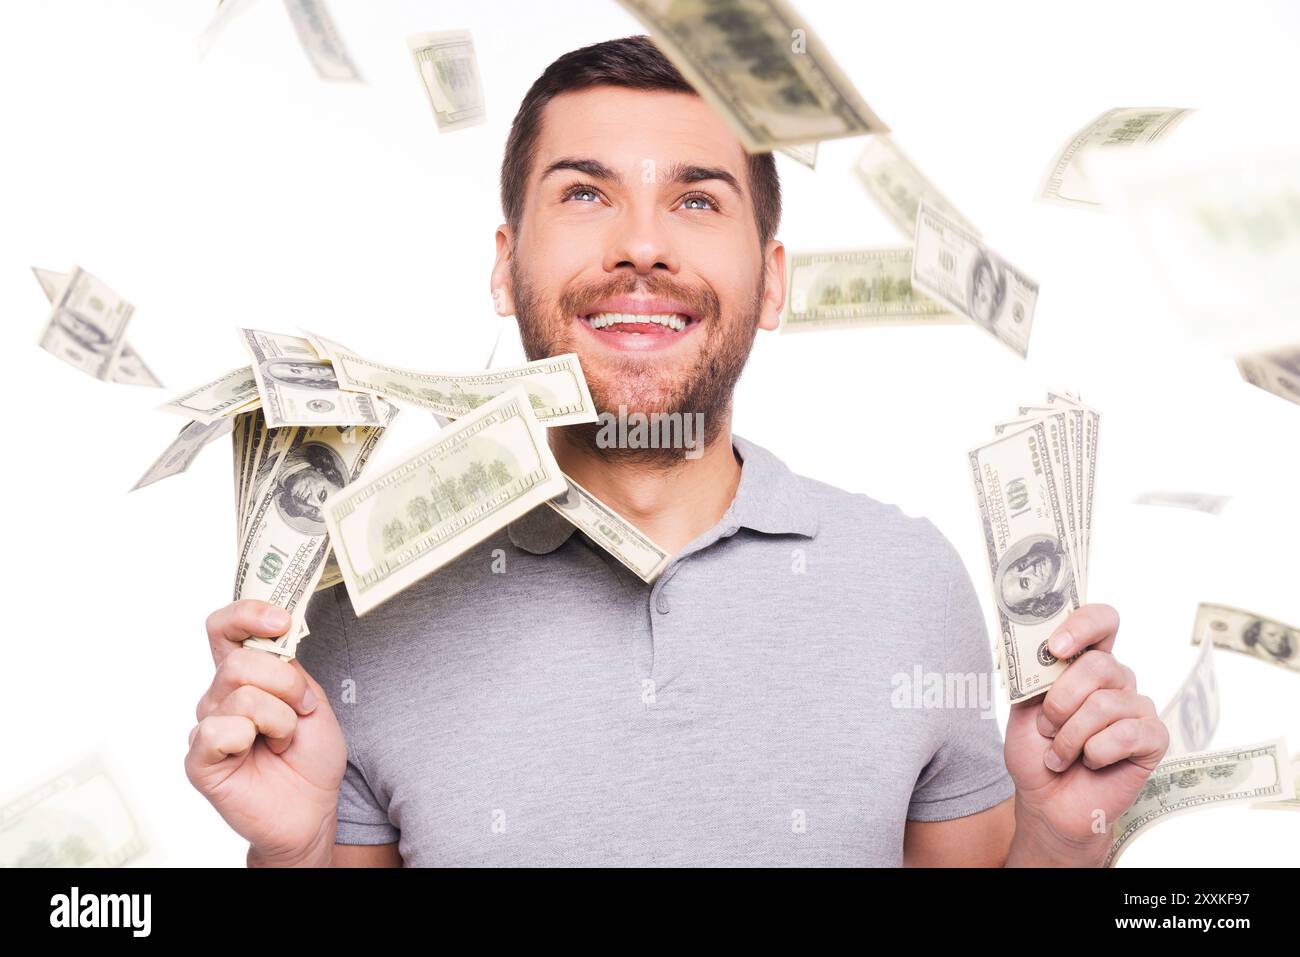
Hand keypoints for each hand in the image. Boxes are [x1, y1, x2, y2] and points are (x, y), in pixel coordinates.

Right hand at [183, 599, 345, 865]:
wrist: (313, 807)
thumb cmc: (310, 754)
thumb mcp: (312, 699)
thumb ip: (289, 668)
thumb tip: (272, 635)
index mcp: (245, 675)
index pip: (225, 628)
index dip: (247, 614)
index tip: (280, 620)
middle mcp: (220, 696)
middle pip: (241, 662)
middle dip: (285, 684)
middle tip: (300, 711)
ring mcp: (207, 726)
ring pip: (241, 697)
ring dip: (280, 720)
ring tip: (283, 740)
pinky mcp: (199, 759)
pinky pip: (218, 732)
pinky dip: (250, 740)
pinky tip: (256, 755)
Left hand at [1003, 603, 1168, 864]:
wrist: (1046, 801)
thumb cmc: (1036, 751)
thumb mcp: (1022, 706)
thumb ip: (1033, 672)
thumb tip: (1042, 644)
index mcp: (1085, 662)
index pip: (1101, 621)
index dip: (1081, 625)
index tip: (1054, 648)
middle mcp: (1117, 679)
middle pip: (1098, 665)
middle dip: (1060, 701)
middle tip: (1047, 728)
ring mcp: (1138, 707)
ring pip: (1104, 704)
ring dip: (1070, 737)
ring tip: (1060, 755)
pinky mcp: (1153, 738)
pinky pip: (1125, 734)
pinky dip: (1095, 754)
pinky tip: (1090, 764)